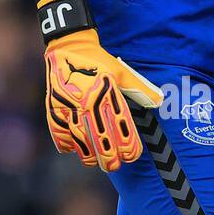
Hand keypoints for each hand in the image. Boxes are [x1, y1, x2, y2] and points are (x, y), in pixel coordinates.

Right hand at [45, 28, 162, 171]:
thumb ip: (140, 89)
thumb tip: (159, 102)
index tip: (131, 156)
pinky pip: (59, 131)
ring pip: (79, 138)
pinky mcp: (54, 106)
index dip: (127, 145)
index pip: (120, 126)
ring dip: (87, 154)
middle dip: (108, 157)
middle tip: (113, 167)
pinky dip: (65, 143)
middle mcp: (89, 101)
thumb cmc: (99, 61)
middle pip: (100, 137)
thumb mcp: (122, 72)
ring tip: (94, 163)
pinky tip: (72, 149)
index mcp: (108, 93)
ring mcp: (69, 105)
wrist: (68, 47)